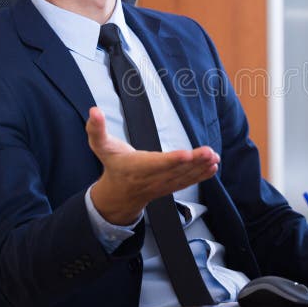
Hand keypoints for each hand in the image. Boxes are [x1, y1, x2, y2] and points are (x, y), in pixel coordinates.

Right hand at [87, 107, 219, 224]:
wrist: (118, 195)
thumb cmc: (113, 165)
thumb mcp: (100, 146)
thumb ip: (96, 129)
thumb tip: (94, 111)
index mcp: (135, 167)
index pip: (155, 163)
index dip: (170, 160)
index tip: (185, 154)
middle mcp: (151, 178)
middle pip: (174, 170)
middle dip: (193, 162)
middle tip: (208, 152)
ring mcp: (162, 184)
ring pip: (184, 177)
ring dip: (200, 167)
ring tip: (213, 157)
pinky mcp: (171, 186)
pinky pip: (188, 182)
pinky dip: (201, 175)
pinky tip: (213, 166)